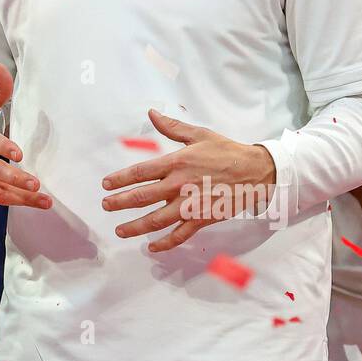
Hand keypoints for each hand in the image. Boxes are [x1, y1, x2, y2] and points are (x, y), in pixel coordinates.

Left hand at [100, 110, 276, 252]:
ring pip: (157, 220)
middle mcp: (179, 185)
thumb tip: (151, 113)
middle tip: (106, 206)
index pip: (140, 172)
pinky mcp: (202, 219)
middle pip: (142, 197)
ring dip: (136, 227)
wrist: (256, 172)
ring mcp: (190, 205)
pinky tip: (152, 247)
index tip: (106, 184)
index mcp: (177, 163)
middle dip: (120, 202)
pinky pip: (180, 235)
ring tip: (120, 230)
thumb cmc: (227, 151)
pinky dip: (165, 243)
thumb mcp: (199, 134)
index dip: (120, 179)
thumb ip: (172, 126)